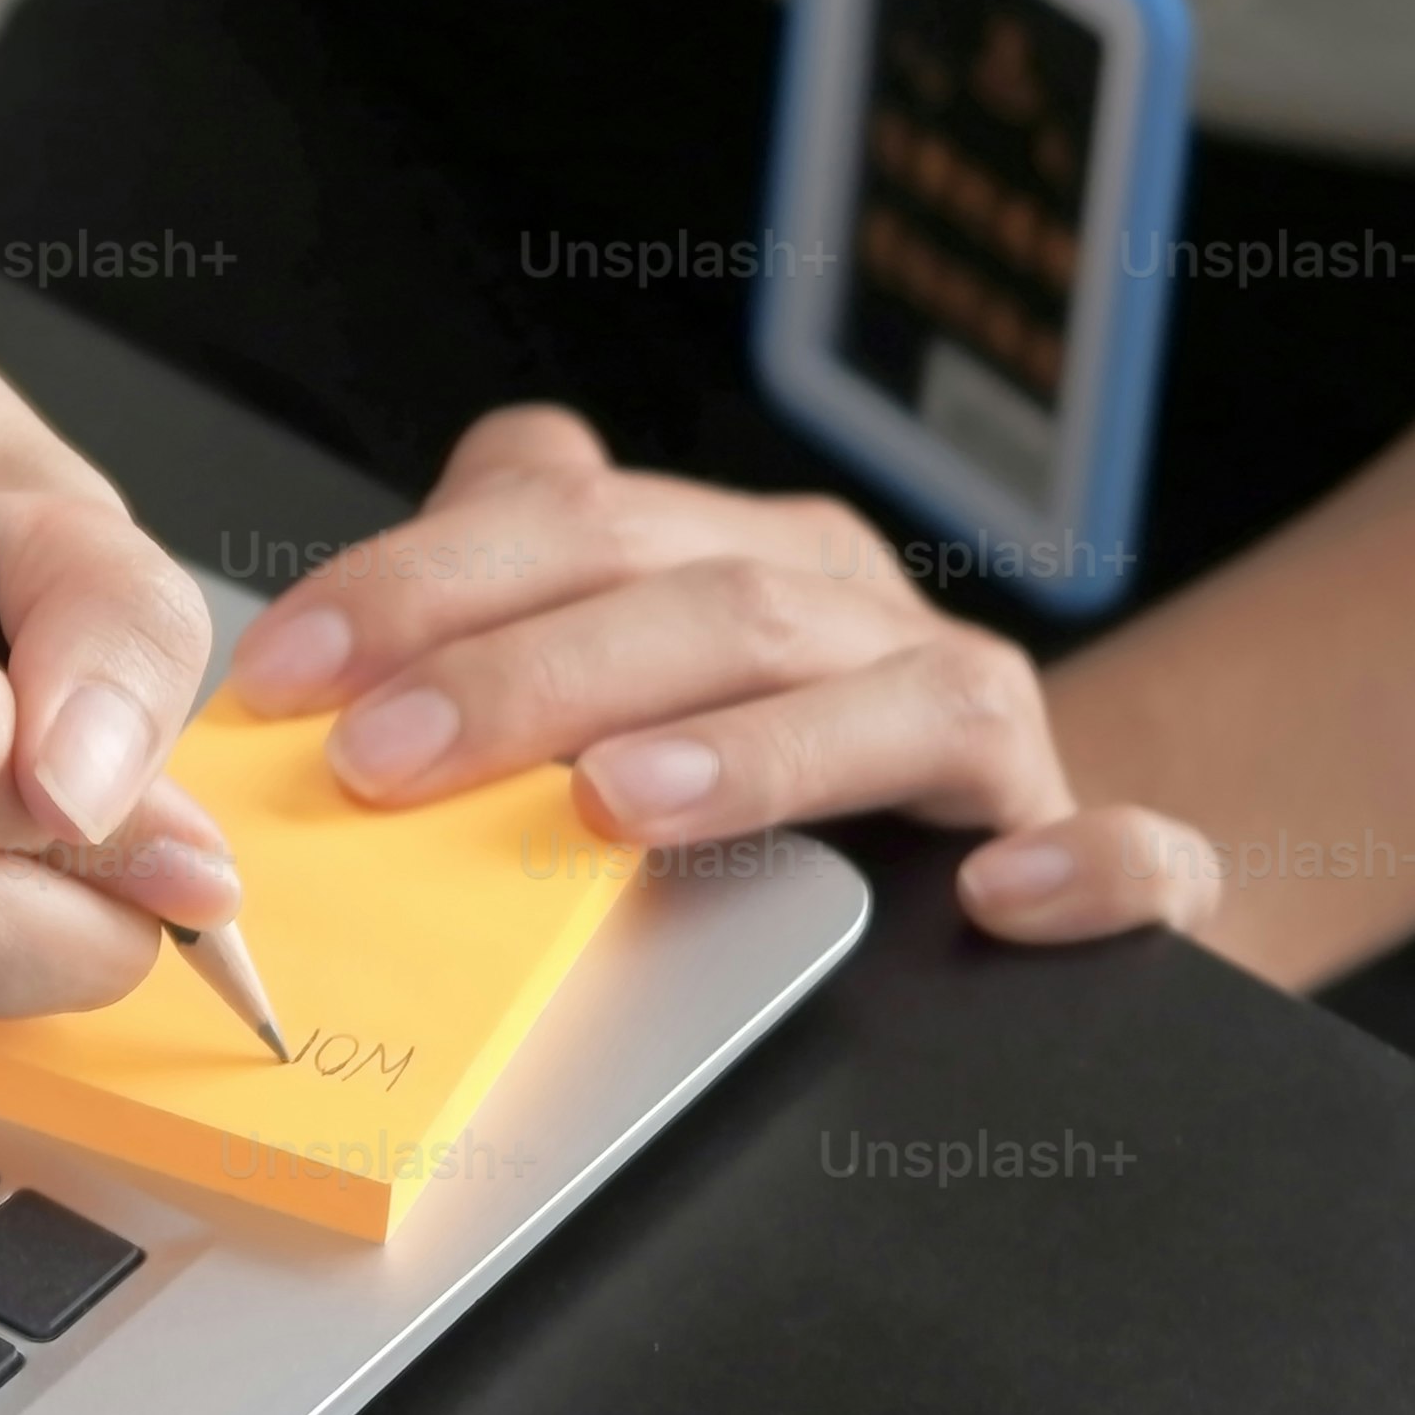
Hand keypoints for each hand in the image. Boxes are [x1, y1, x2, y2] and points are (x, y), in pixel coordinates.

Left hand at [227, 406, 1222, 943]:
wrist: (982, 842)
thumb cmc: (751, 756)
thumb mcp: (606, 669)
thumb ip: (484, 622)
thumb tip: (314, 654)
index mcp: (726, 547)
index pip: (563, 515)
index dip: (413, 583)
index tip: (287, 678)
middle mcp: (850, 604)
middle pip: (700, 595)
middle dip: (527, 673)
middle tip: (389, 758)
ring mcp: (978, 713)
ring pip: (895, 696)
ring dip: (752, 748)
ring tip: (618, 802)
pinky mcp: (1082, 835)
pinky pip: (1127, 846)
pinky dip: (1085, 866)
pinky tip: (997, 899)